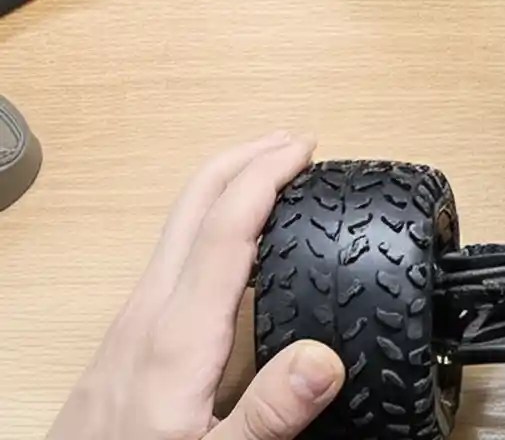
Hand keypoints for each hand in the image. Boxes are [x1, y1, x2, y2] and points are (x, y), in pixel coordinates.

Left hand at [47, 132, 345, 439]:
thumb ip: (269, 412)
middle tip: (296, 141)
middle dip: (244, 158)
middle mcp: (151, 312)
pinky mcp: (130, 335)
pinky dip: (213, 222)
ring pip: (180, 224)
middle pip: (192, 205)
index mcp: (179, 335)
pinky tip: (237, 244)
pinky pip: (176, 254)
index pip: (225, 228)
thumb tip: (324, 359)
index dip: (265, 175)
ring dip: (227, 185)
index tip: (305, 148)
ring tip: (275, 177)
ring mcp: (135, 320)